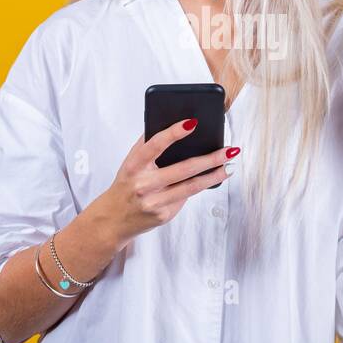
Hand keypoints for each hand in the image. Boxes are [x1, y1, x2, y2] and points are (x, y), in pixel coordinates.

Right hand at [86, 119, 237, 248]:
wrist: (112, 220)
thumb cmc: (126, 184)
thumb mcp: (130, 163)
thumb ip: (147, 146)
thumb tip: (174, 126)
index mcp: (134, 166)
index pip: (155, 145)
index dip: (173, 132)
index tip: (193, 122)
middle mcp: (144, 185)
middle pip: (183, 169)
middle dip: (211, 159)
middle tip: (230, 150)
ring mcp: (155, 202)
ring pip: (191, 187)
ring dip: (214, 176)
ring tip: (229, 166)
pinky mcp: (164, 215)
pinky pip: (185, 197)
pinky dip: (198, 187)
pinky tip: (210, 179)